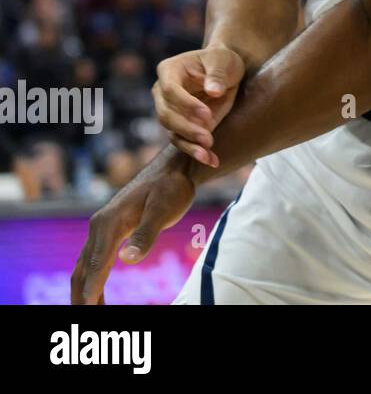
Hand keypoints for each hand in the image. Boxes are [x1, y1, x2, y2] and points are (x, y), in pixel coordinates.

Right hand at [70, 148, 196, 304]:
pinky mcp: (110, 232)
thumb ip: (145, 235)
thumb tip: (127, 259)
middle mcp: (99, 226)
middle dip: (80, 295)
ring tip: (88, 312)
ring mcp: (102, 229)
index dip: (91, 287)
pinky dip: (93, 279)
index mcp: (108, 223)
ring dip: (84, 290)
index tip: (87, 308)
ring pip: (86, 266)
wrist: (173, 170)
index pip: (96, 262)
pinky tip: (97, 294)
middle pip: (83, 268)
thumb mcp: (162, 211)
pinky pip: (95, 260)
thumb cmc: (171, 189)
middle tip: (82, 317)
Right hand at [152, 45, 245, 167]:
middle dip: (186, 129)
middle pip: (166, 115)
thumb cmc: (222, 60)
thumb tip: (213, 92)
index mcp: (169, 71)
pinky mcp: (181, 125)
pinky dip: (196, 152)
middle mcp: (162, 93)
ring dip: (189, 145)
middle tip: (207, 139)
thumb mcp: (223, 61)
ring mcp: (169, 111)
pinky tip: (212, 160)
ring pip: (172, 132)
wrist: (225, 71)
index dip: (186, 104)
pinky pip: (183, 141)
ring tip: (207, 155)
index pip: (170, 90)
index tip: (207, 114)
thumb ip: (217, 75)